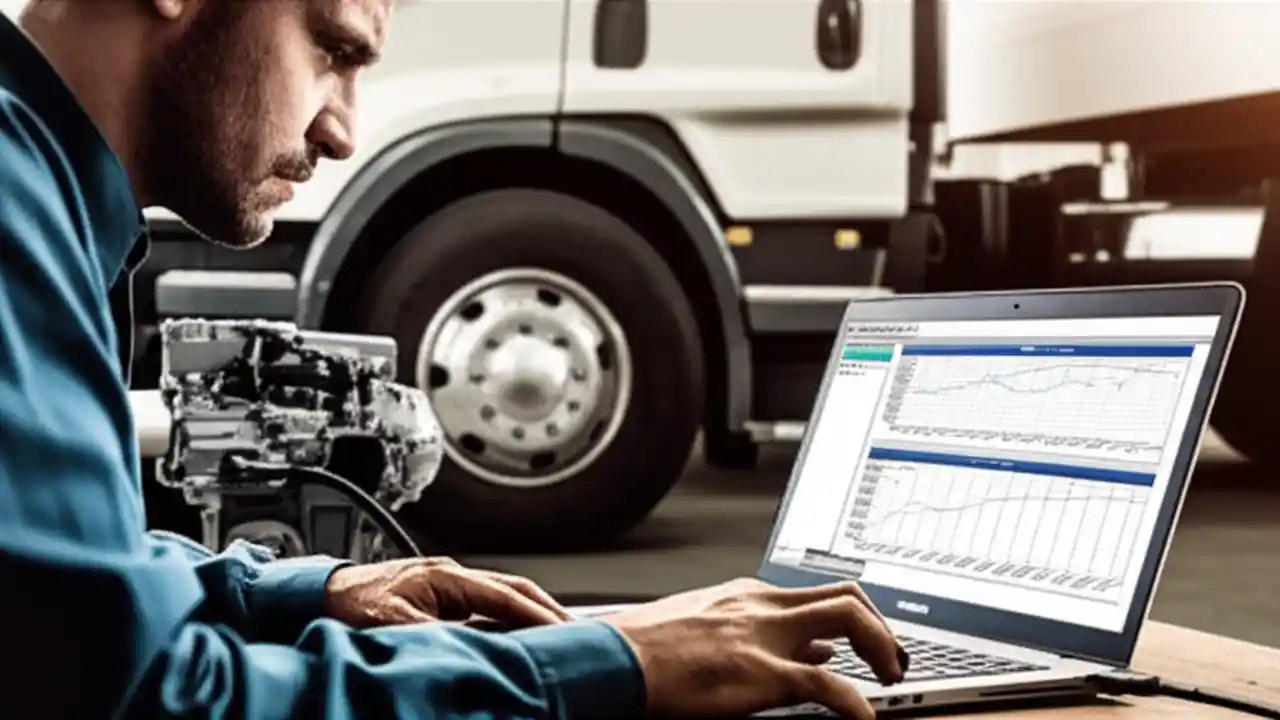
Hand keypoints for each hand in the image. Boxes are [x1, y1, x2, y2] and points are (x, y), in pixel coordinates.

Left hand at [324, 557, 571, 629]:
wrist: (321, 593)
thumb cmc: (351, 605)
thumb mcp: (394, 624)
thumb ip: (436, 633)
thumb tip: (473, 646)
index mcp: (446, 576)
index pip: (504, 595)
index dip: (535, 614)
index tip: (562, 630)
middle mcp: (452, 575)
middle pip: (513, 588)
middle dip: (546, 608)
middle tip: (576, 630)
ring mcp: (449, 584)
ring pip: (503, 595)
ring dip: (531, 612)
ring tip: (557, 632)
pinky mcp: (442, 597)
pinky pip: (486, 605)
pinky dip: (509, 617)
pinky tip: (519, 634)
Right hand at [601, 578, 906, 719]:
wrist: (614, 660)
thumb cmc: (647, 650)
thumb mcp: (706, 628)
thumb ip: (752, 633)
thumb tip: (796, 647)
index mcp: (748, 597)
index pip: (817, 593)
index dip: (854, 618)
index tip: (867, 642)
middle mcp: (763, 606)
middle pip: (846, 593)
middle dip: (881, 625)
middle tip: (892, 659)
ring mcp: (764, 636)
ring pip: (848, 618)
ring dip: (882, 648)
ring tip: (891, 679)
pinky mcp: (760, 673)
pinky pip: (827, 683)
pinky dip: (856, 703)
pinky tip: (865, 719)